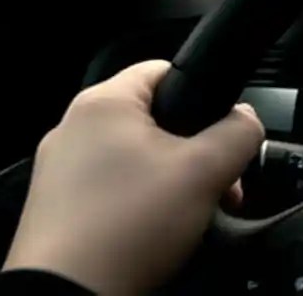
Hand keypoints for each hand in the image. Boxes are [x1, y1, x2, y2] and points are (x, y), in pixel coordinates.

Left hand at [4, 61, 263, 294]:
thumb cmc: (130, 225)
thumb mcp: (204, 172)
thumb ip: (238, 133)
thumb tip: (247, 118)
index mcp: (103, 103)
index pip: (167, 69)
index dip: (206, 96)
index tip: (226, 134)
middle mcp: (72, 128)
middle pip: (155, 120)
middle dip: (196, 151)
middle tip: (220, 187)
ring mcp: (58, 170)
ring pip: (135, 158)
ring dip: (173, 181)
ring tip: (193, 216)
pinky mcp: (56, 208)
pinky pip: (112, 190)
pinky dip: (140, 204)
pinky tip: (156, 233)